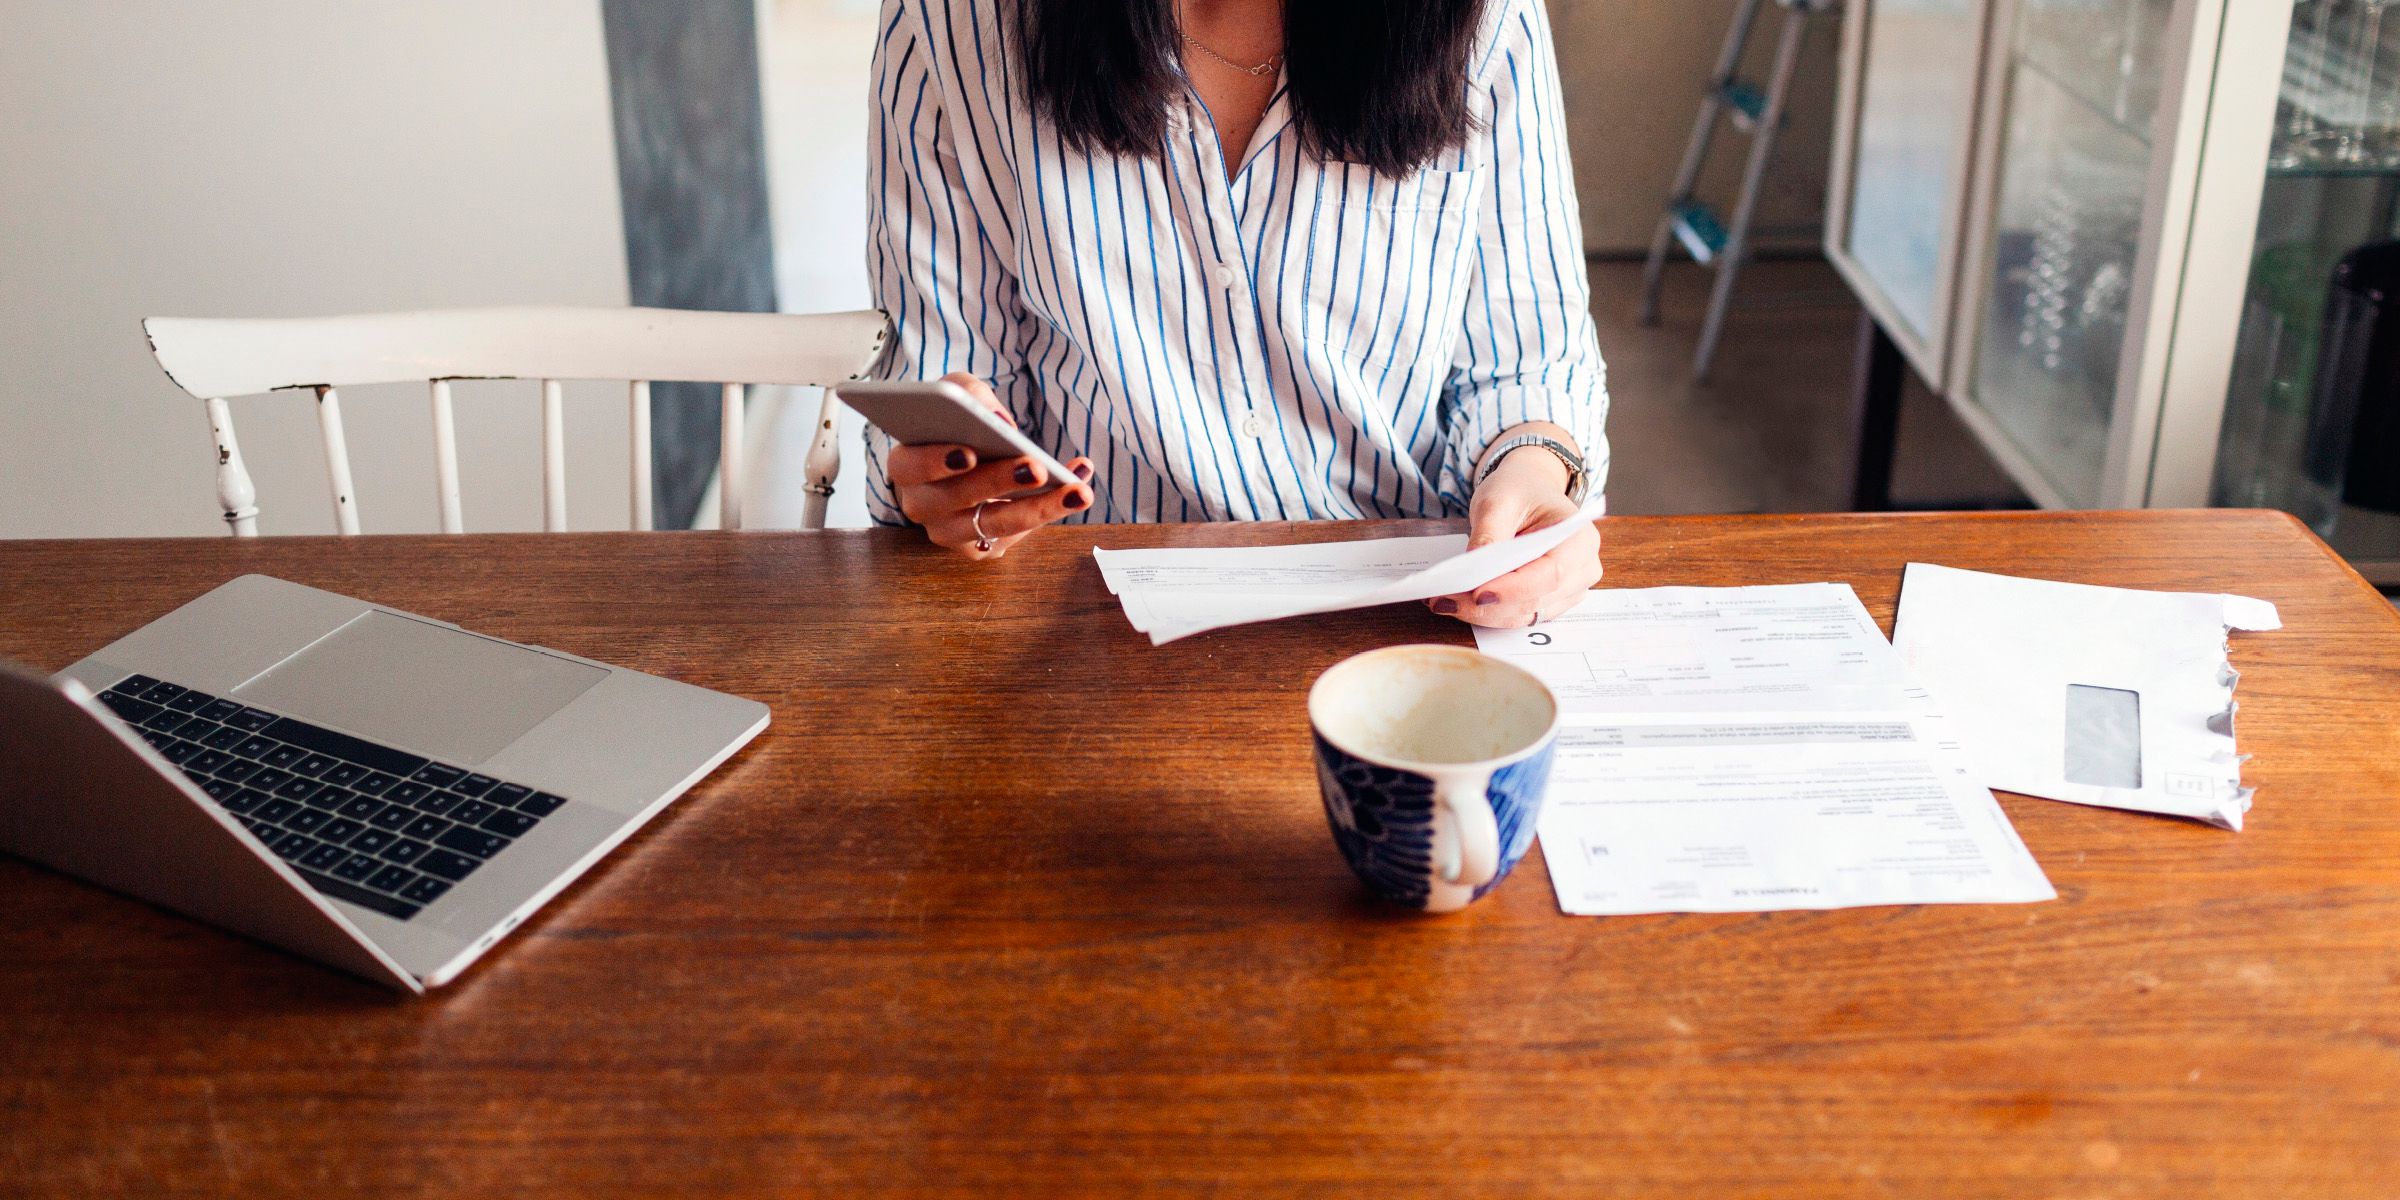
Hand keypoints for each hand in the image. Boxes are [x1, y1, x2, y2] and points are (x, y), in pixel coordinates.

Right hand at [887, 372, 1095, 559]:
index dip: (937, 461)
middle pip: (957, 498)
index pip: (910, 466)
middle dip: (999, 483)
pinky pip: (1013, 537)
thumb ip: (969, 394)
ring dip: (1038, 508)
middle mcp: (921, 505)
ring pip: (993, 525)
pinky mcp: (978, 548)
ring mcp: (949, 531)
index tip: (970, 453)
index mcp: (906, 466)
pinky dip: (1048, 512)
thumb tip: (999, 421)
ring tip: (1076, 489)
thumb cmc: (956, 426)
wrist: (962, 461)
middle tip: (1035, 468)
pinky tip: (1077, 490)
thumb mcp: (958, 394)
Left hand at [1429, 448, 1602, 627]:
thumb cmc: (1521, 490)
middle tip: (1442, 599)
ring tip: (1443, 601)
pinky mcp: (1550, 602)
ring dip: (1482, 614)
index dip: (1512, 589)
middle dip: (1486, 605)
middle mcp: (1582, 570)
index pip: (1549, 574)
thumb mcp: (1499, 500)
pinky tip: (1458, 603)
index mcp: (1579, 540)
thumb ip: (1489, 533)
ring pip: (1523, 615)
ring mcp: (1569, 591)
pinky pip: (1518, 616)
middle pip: (1535, 600)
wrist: (1530, 490)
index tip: (1475, 593)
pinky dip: (1487, 613)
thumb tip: (1473, 567)